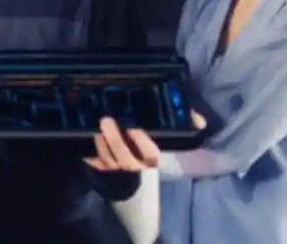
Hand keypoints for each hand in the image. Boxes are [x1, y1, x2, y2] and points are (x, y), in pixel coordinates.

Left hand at [85, 111, 205, 172]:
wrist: (130, 158)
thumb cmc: (147, 138)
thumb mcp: (168, 128)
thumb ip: (184, 120)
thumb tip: (200, 121)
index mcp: (152, 155)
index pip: (150, 154)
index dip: (142, 143)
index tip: (135, 128)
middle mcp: (135, 165)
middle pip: (126, 159)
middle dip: (116, 141)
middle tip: (107, 120)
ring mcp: (117, 167)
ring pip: (109, 161)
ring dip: (102, 146)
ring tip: (96, 129)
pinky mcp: (102, 166)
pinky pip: (95, 163)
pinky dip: (90, 154)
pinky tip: (86, 140)